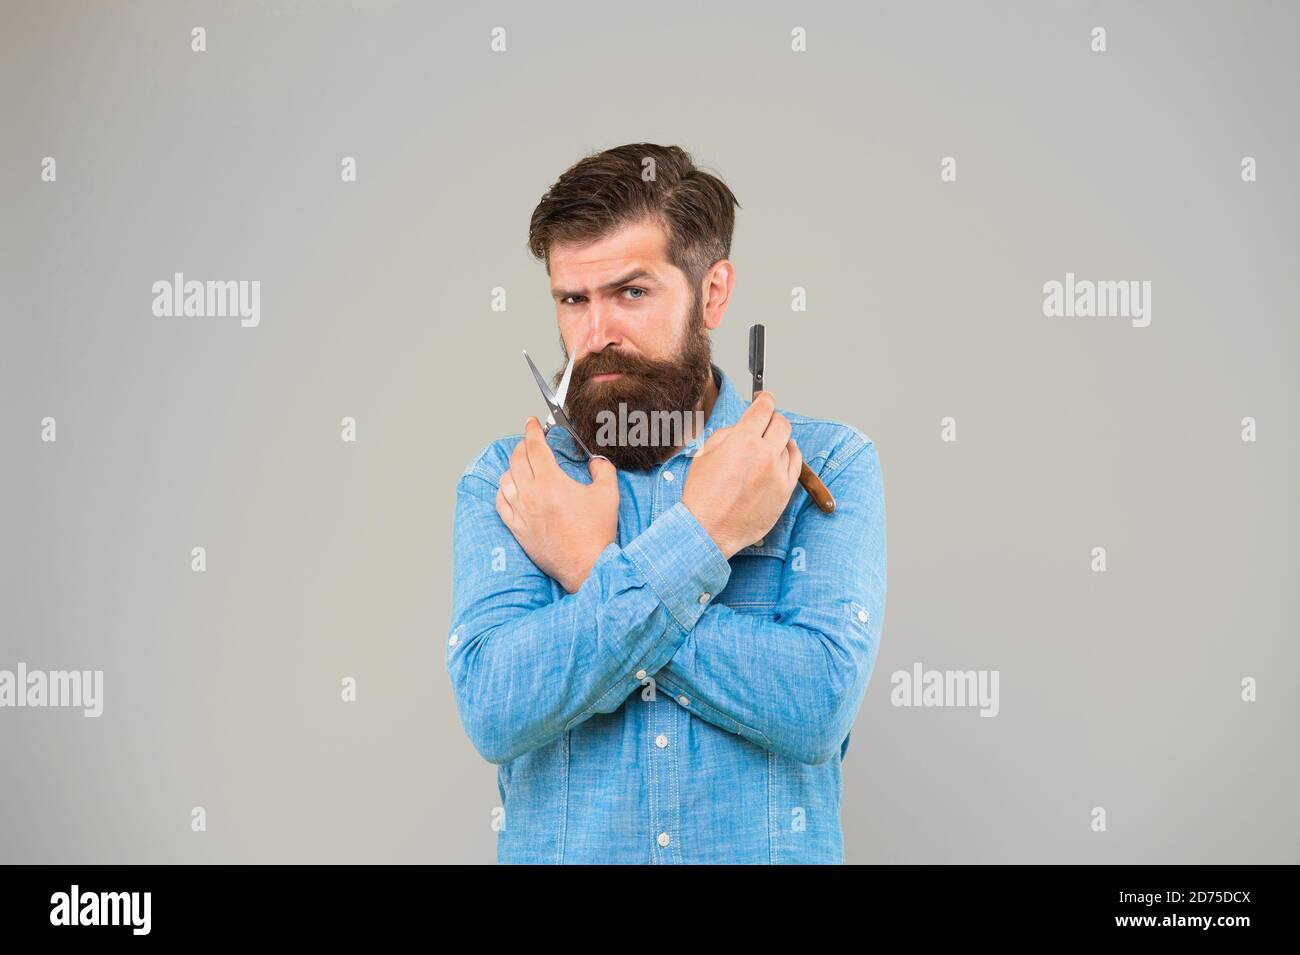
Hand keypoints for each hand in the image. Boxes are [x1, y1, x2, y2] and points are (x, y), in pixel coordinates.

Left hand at [496, 417, 618, 592]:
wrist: (586, 565)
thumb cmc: (597, 532)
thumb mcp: (608, 493)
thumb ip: (602, 470)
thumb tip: (595, 462)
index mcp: (551, 482)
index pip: (534, 447)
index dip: (532, 430)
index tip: (532, 423)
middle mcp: (531, 495)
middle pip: (517, 460)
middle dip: (523, 445)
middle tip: (531, 441)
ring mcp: (521, 513)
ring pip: (505, 480)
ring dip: (512, 467)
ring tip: (521, 464)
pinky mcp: (517, 529)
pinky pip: (501, 504)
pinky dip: (503, 491)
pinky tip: (509, 489)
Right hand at [681, 391, 801, 558]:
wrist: (708, 529)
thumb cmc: (702, 494)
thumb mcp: (705, 454)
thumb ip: (728, 434)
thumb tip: (743, 428)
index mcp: (743, 440)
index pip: (763, 409)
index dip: (765, 399)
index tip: (765, 398)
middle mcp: (765, 454)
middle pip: (782, 424)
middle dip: (774, 419)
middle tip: (767, 422)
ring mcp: (778, 474)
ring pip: (788, 445)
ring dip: (779, 442)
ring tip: (767, 447)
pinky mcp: (785, 492)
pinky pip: (796, 465)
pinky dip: (790, 456)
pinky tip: (783, 456)